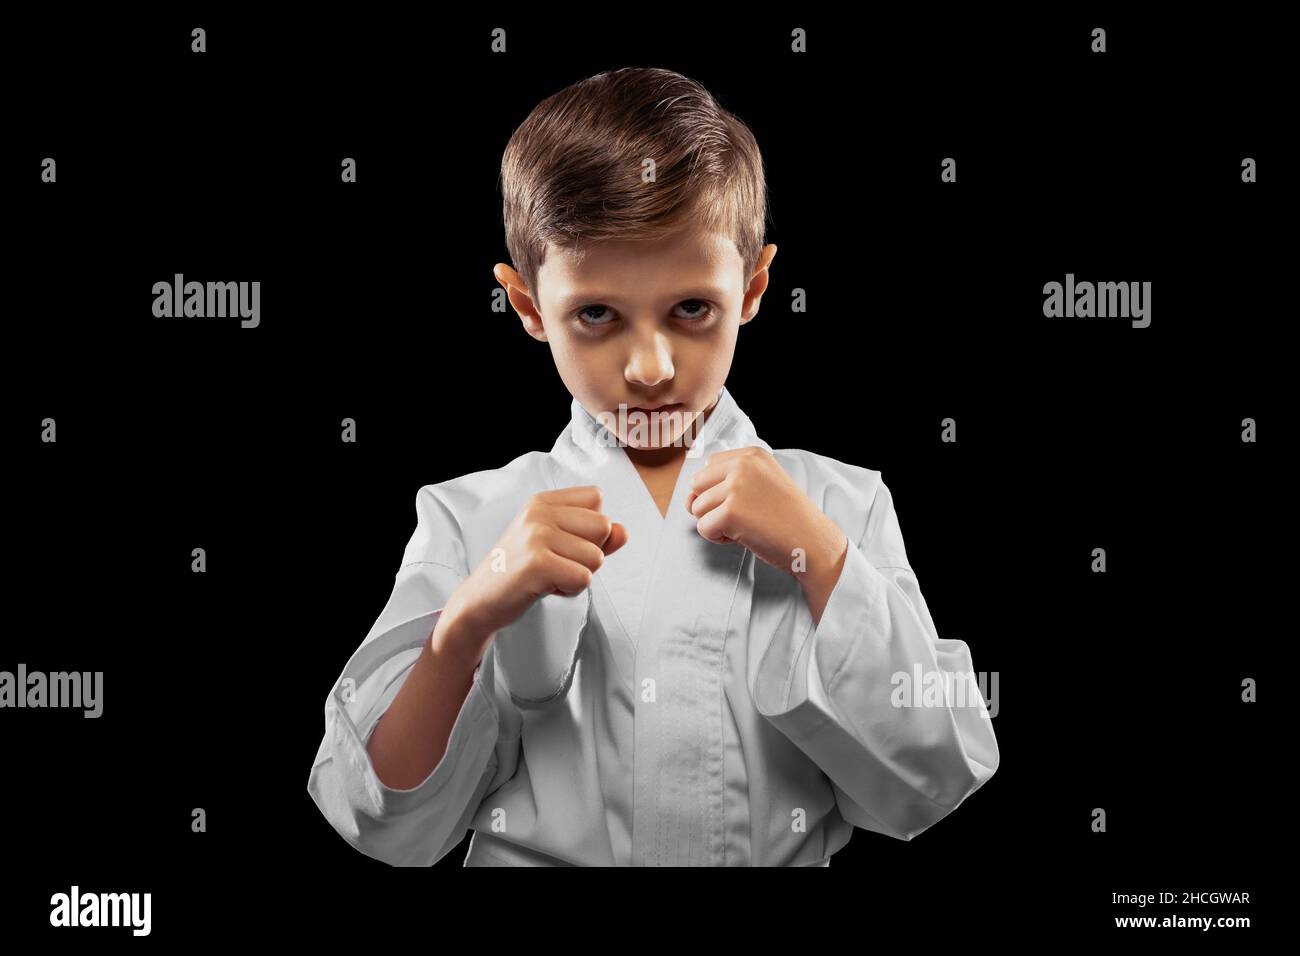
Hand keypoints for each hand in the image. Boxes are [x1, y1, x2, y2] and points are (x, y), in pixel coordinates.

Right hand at [446, 486, 626, 639]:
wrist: (480, 600)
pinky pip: (584, 578)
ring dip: (579, 575)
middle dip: (589, 554)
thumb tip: (623, 531)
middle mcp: (539, 512)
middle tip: (556, 564)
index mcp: (543, 501)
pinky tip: (545, 587)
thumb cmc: (521, 571)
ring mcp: (536, 535)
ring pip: (596, 556)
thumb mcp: (559, 545)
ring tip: (549, 576)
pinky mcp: (537, 563)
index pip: (597, 498)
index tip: (562, 544)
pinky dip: (571, 589)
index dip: (590, 527)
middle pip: (604, 525)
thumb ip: (594, 536)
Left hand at [685, 447, 845, 580]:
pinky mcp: (731, 513)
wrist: (813, 543)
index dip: (720, 492)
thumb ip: (723, 483)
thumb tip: (686, 499)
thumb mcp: (761, 485)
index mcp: (751, 455)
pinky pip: (703, 528)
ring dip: (716, 524)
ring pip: (697, 508)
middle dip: (713, 506)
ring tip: (746, 526)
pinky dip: (718, 538)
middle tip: (744, 516)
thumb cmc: (786, 518)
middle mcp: (743, 465)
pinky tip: (743, 536)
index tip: (748, 502)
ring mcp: (736, 487)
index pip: (708, 468)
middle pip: (697, 486)